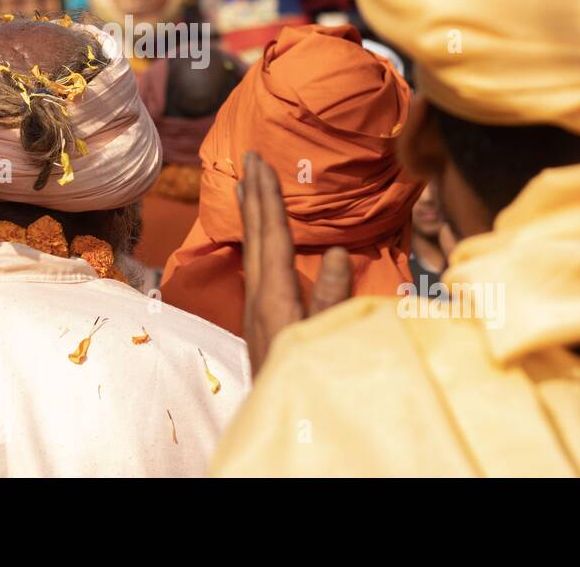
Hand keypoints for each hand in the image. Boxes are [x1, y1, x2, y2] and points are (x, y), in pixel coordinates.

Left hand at [238, 150, 349, 374]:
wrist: (285, 423)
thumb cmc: (310, 382)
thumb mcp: (326, 340)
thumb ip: (331, 298)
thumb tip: (333, 252)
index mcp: (275, 296)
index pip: (271, 236)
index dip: (268, 198)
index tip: (260, 164)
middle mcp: (259, 297)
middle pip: (254, 235)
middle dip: (253, 195)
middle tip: (248, 158)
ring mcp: (256, 309)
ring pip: (252, 249)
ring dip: (251, 214)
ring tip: (246, 187)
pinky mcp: (260, 320)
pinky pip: (256, 265)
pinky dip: (257, 240)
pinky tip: (260, 241)